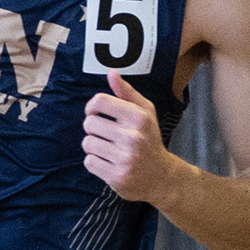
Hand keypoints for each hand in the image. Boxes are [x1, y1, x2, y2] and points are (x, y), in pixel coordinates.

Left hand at [82, 72, 179, 203]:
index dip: (91, 106)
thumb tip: (111, 73)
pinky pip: (89, 162)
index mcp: (139, 117)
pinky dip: (94, 162)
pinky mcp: (116, 176)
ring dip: (93, 146)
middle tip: (105, 135)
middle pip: (89, 123)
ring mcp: (124, 158)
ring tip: (107, 149)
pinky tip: (108, 162)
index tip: (95, 113)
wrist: (162, 176)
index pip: (100, 101)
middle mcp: (132, 136)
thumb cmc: (149, 139)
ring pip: (87, 143)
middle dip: (93, 128)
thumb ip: (127, 92)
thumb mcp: (145, 112)